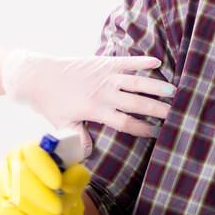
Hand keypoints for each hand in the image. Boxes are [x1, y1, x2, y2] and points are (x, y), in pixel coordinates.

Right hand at [0, 140, 91, 214]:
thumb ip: (76, 175)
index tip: (58, 184)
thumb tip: (66, 184)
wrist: (49, 196)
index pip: (33, 152)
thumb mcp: (76, 175)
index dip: (44, 167)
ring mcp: (1, 182)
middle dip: (41, 196)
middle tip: (59, 209)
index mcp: (31, 149)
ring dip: (40, 214)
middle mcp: (12, 162)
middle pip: (20, 177)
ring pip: (15, 199)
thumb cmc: (62, 180)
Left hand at [2, 51, 173, 159]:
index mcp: (95, 110)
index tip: (157, 132)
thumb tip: (87, 153)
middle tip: (175, 113)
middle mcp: (103, 93)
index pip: (124, 122)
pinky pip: (126, 61)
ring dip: (155, 86)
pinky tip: (157, 62)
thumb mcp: (62, 125)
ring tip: (174, 91)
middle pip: (136, 103)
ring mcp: (105, 76)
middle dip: (157, 109)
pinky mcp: (103, 62)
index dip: (141, 128)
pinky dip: (142, 61)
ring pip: (136, 82)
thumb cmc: (51, 103)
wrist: (38, 76)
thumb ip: (77, 138)